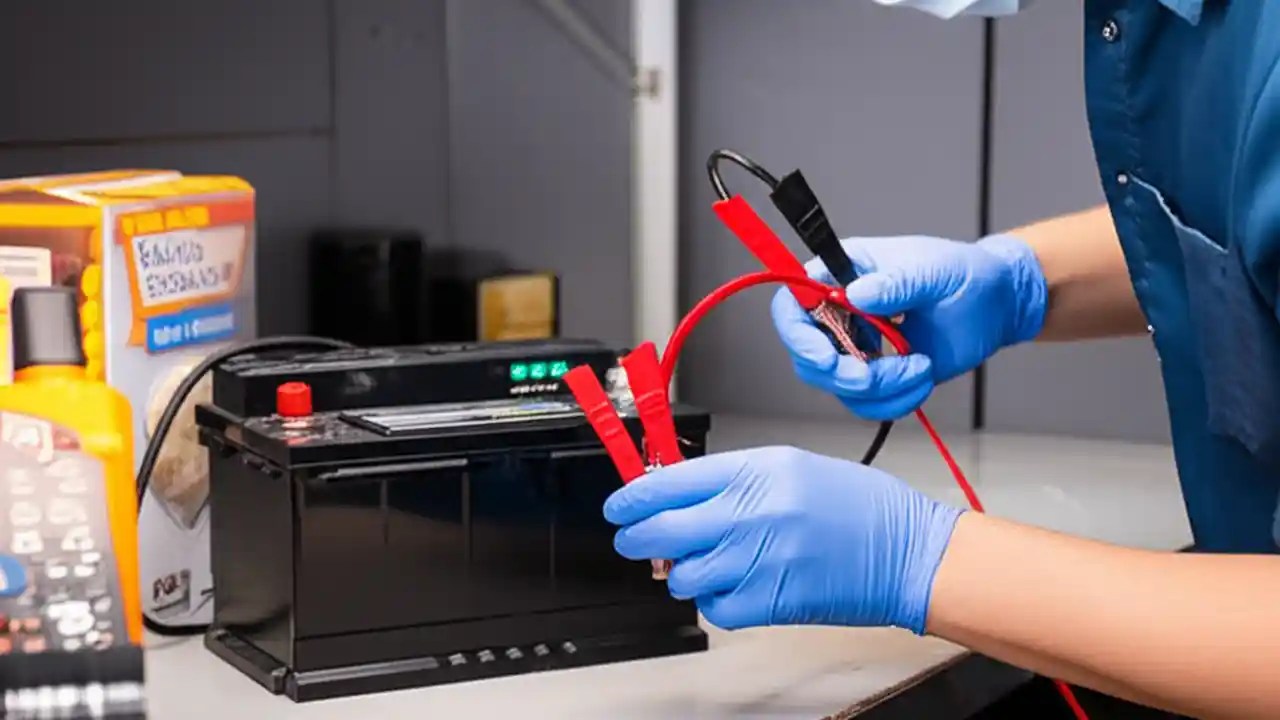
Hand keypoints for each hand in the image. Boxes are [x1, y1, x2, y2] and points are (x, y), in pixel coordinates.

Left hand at [603, 446, 962, 632]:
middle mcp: (750, 513)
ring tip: (704, 562)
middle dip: (635, 536)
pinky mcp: (770, 601)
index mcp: (755, 471)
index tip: (619, 506)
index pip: (668, 482)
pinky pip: (715, 607)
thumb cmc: (856, 506)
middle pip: (660, 530)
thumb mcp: (790, 467)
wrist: (905, 551)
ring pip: (682, 574)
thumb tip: (677, 493)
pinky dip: (715, 600)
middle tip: (633, 538)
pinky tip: (733, 585)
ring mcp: (758, 559)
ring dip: (682, 571)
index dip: (632, 496)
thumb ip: (731, 479)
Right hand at [770, 234, 1046, 419]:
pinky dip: (894, 400)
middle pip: (807, 355)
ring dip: (878, 387)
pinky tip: (921, 378)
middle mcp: (841, 311)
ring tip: (918, 366)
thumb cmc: (963, 273)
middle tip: (874, 375)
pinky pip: (866, 403)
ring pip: (837, 385)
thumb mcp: (933, 269)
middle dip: (841, 373)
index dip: (797, 335)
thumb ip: (896, 281)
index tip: (826, 357)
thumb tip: (857, 294)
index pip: (793, 302)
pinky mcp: (878, 374)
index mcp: (842, 273)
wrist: (995, 303)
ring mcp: (857, 346)